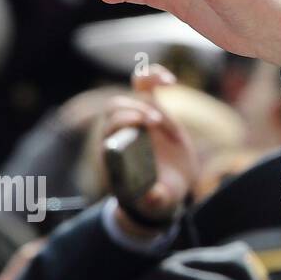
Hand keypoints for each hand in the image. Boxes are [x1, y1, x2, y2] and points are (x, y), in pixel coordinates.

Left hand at [100, 63, 197, 235]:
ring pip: (131, 94)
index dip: (127, 120)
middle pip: (117, 109)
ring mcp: (137, 120)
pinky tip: (168, 79)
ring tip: (168, 84)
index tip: (149, 124)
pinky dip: (154, 77)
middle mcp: (122, 133)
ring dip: (147, 87)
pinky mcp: (152, 111)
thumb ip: (155, 200)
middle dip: (137, 109)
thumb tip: (152, 197)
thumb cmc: (159, 197)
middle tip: (158, 122)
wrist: (169, 189)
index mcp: (117, 152)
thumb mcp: (159, 202)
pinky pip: (146, 86)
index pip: (111, 127)